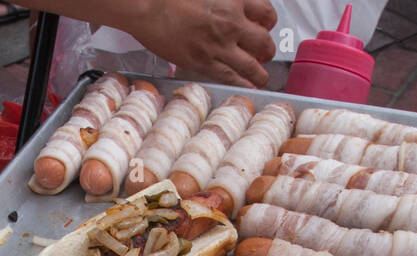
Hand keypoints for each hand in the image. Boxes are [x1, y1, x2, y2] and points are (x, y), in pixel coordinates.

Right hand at [120, 0, 277, 87]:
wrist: (149, 7)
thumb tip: (228, 4)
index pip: (266, 13)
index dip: (268, 23)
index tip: (265, 27)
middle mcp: (231, 23)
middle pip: (263, 42)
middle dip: (267, 50)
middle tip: (264, 54)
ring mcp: (219, 45)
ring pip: (252, 65)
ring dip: (260, 73)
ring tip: (261, 77)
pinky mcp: (204, 62)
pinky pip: (231, 78)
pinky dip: (242, 84)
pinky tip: (246, 86)